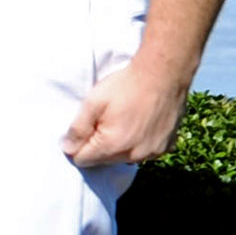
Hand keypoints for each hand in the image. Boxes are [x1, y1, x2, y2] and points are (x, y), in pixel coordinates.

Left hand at [62, 65, 183, 168]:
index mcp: (113, 146)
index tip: (84, 127)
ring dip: (120, 145)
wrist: (163, 73)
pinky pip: (145, 152)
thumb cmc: (126, 86)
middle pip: (104, 160)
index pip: (83, 160)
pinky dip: (139, 142)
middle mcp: (135, 156)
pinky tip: (140, 123)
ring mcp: (153, 153)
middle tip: (104, 119)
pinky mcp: (167, 146)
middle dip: (99, 145)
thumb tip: (68, 149)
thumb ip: (77, 129)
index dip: (78, 145)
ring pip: (125, 158)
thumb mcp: (93, 102)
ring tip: (123, 119)